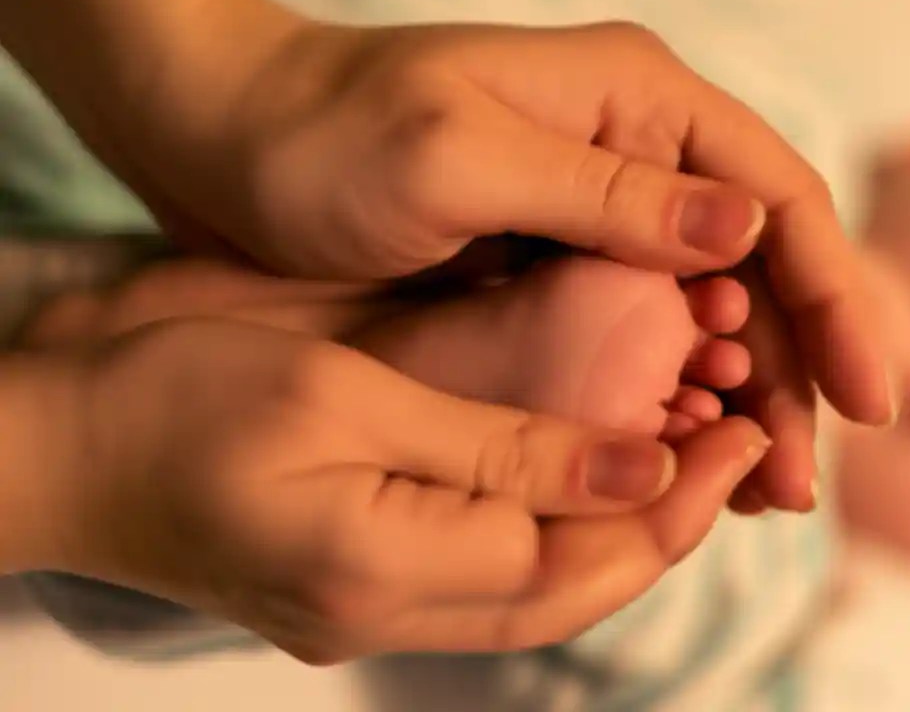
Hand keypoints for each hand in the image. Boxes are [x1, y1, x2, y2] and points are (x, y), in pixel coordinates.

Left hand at [1, 0, 901, 509]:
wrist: (226, 141)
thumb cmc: (320, 138)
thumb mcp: (454, 157)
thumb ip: (601, 192)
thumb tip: (747, 226)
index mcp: (636, 101)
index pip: (778, 198)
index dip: (833, 299)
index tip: (865, 398)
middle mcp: (637, 149)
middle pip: (759, 265)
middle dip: (793, 373)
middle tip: (799, 486)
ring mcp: (602, 206)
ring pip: (711, 306)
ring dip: (745, 396)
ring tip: (759, 493)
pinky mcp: (563, 258)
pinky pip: (650, 329)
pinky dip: (678, 393)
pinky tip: (684, 452)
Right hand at [11, 318, 767, 661]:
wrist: (55, 448)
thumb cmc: (173, 399)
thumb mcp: (342, 395)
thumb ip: (494, 444)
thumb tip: (636, 467)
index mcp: (388, 568)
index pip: (583, 554)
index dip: (677, 499)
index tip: (739, 431)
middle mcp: (389, 614)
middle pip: (576, 593)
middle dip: (670, 525)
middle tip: (734, 440)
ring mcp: (370, 615)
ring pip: (541, 597)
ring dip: (625, 537)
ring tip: (687, 460)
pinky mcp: (356, 594)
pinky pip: (492, 583)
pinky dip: (559, 538)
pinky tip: (589, 483)